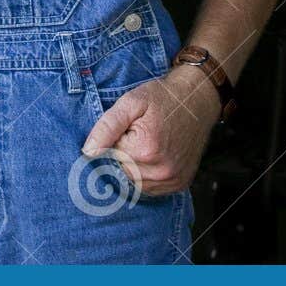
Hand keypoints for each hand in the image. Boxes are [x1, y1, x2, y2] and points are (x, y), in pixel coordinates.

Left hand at [81, 65, 220, 195]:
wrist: (197, 100)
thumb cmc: (162, 98)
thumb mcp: (131, 102)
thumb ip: (107, 126)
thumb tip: (88, 152)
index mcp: (145, 150)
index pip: (110, 155)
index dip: (116, 139)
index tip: (130, 127)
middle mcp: (160, 171)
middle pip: (122, 171)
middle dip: (125, 153)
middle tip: (140, 133)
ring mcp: (172, 180)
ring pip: (135, 182)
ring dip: (135, 165)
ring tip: (149, 143)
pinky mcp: (180, 184)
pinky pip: (152, 188)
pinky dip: (148, 174)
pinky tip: (156, 155)